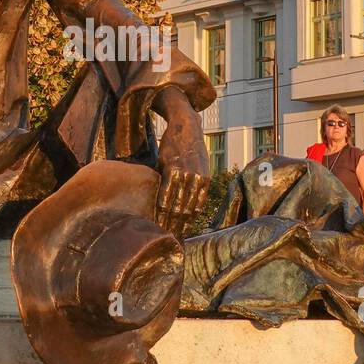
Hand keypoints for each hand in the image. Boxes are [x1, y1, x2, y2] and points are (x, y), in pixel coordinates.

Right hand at [154, 116, 209, 237]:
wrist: (185, 126)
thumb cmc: (189, 149)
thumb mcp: (199, 167)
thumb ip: (194, 185)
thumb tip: (187, 204)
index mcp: (205, 182)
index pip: (196, 209)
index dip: (187, 224)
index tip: (180, 235)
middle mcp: (198, 180)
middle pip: (186, 210)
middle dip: (178, 225)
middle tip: (170, 237)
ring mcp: (186, 174)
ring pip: (176, 202)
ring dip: (168, 218)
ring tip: (161, 229)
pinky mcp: (173, 167)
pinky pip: (166, 190)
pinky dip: (162, 203)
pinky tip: (157, 212)